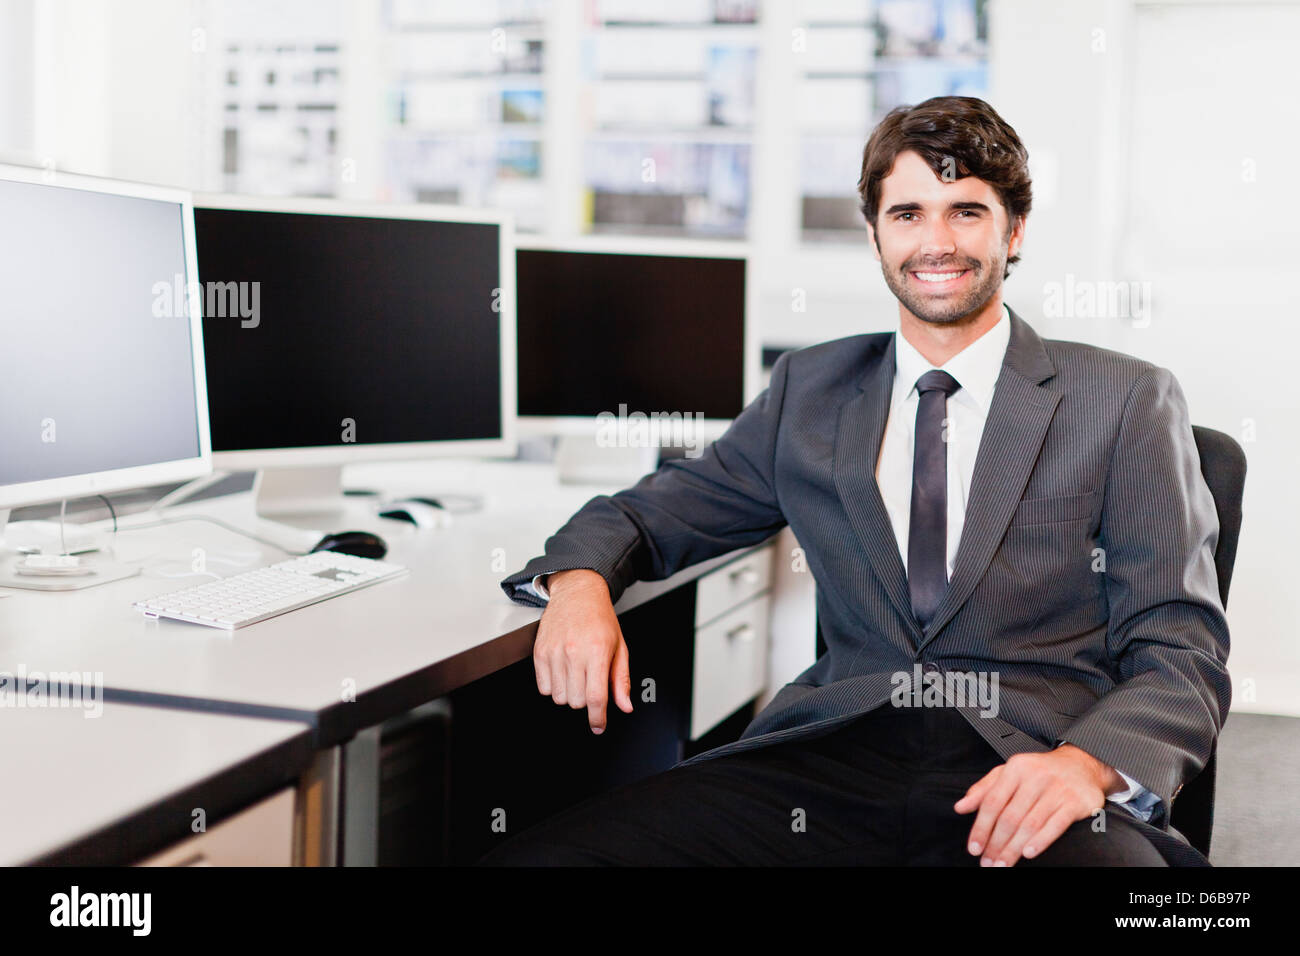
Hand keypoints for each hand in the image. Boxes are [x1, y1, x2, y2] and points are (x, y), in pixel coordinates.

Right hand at [532, 569, 633, 734]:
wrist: (577, 592)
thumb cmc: (600, 618)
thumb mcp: (620, 647)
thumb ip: (621, 679)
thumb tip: (625, 706)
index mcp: (598, 651)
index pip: (596, 697)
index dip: (597, 718)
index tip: (598, 726)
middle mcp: (575, 652)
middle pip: (576, 701)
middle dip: (585, 700)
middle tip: (590, 682)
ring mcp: (555, 652)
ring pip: (559, 697)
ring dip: (569, 693)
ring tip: (576, 674)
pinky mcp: (540, 651)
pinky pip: (543, 687)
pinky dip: (553, 686)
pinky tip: (562, 671)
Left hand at [953, 744, 1122, 865]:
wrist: (1082, 764)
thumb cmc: (1039, 772)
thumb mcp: (1009, 773)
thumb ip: (984, 790)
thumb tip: (960, 807)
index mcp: (1015, 768)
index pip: (992, 802)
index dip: (981, 827)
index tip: (974, 848)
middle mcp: (1036, 777)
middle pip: (1010, 817)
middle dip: (996, 844)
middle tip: (988, 863)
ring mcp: (1057, 789)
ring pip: (1030, 824)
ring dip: (1013, 849)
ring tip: (1003, 865)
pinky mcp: (1076, 802)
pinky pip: (1056, 825)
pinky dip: (1040, 841)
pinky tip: (1028, 853)